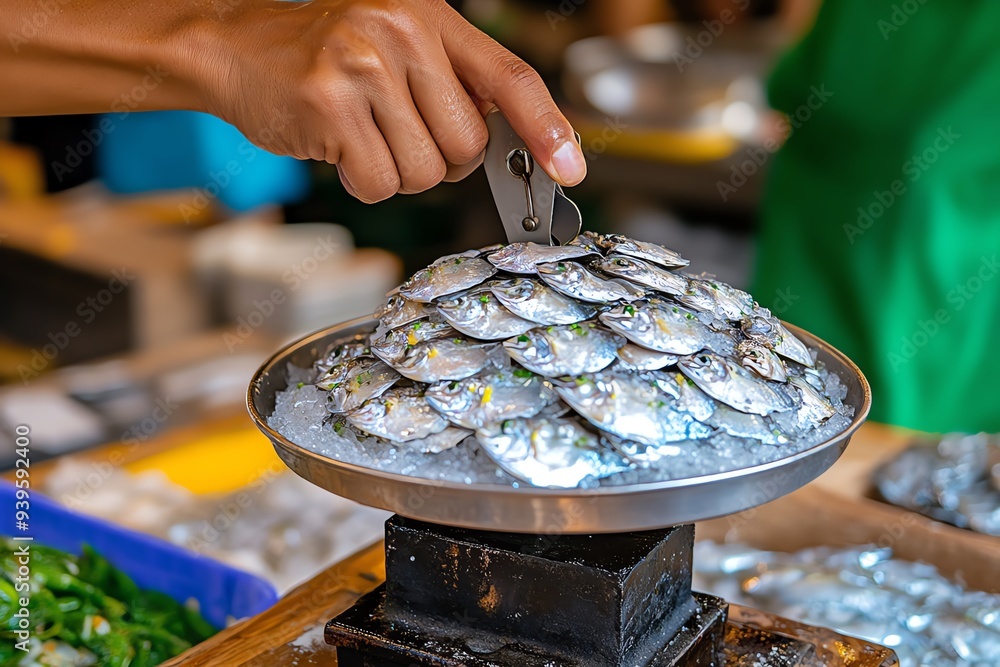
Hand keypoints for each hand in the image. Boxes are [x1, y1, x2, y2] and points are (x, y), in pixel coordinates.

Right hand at [202, 0, 586, 201]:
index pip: (510, 77)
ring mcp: (363, 67)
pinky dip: (363, 182)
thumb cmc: (324, 56)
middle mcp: (401, 33)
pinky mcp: (329, 108)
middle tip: (400, 132)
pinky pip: (379, 183)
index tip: (571, 168)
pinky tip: (340, 147)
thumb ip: (453, 83)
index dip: (548, 126)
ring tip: (363, 134)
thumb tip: (510, 143)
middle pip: (467, 145)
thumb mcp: (398, 44)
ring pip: (425, 172)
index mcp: (430, 17)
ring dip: (397, 172)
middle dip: (441, 159)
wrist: (236, 46)